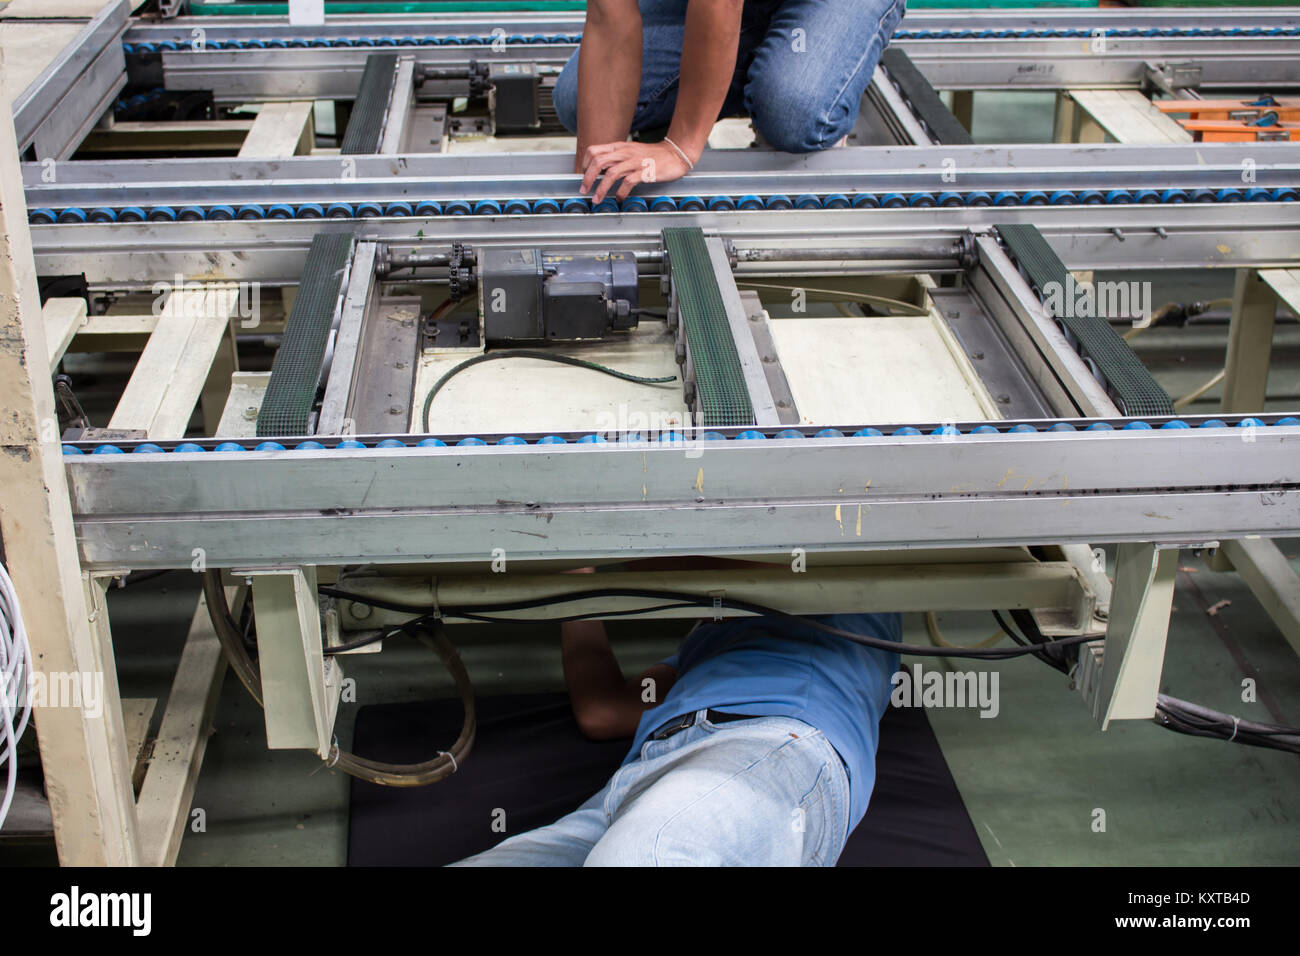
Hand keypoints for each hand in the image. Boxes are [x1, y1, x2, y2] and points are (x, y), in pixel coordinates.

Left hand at [578, 140, 692, 204]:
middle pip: (599, 161)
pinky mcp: (646, 171)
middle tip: (584, 190)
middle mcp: (625, 153)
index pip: (594, 150)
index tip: (583, 176)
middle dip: (588, 177)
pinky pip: (628, 182)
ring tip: (597, 199)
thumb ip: (616, 158)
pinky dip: (621, 192)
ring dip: (601, 188)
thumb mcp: (631, 152)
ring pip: (611, 173)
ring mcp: (635, 162)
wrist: (675, 154)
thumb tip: (601, 170)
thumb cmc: (653, 155)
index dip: (585, 164)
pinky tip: (619, 198)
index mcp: (620, 147)